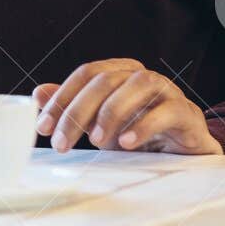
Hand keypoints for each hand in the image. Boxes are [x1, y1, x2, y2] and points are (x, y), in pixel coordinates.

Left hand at [33, 59, 222, 154]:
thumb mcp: (99, 123)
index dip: (61, 99)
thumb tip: (38, 93)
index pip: (85, 74)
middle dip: (77, 112)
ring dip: (110, 113)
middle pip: (105, 80)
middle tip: (61, 142)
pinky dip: (144, 125)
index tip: (43, 127)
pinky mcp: (186, 112)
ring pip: (136, 87)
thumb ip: (72, 106)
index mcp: (120, 72)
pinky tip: (126, 143)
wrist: (183, 153)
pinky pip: (166, 111)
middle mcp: (142, 76)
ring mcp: (167, 90)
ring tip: (94, 141)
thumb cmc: (139, 133)